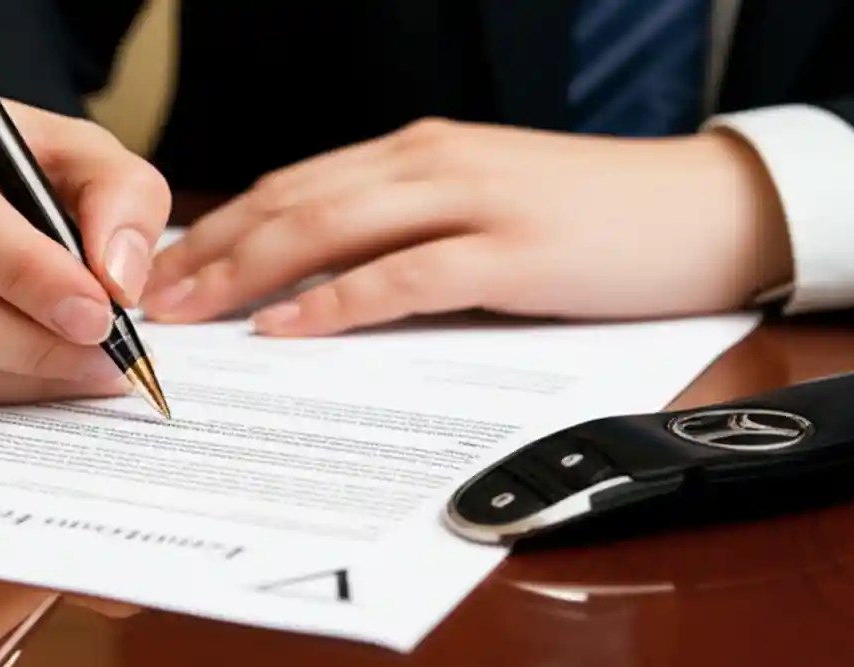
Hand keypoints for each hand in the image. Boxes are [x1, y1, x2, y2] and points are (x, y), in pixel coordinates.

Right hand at [0, 86, 171, 402]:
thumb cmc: (16, 163)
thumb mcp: (84, 153)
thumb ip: (121, 197)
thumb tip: (116, 279)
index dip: (22, 271)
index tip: (96, 313)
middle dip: (25, 339)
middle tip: (101, 356)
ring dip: (13, 375)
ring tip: (86, 370)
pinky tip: (40, 375)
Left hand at [141, 120, 790, 335]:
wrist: (702, 207)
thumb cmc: (586, 216)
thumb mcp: (480, 207)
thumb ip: (404, 229)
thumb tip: (319, 280)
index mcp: (417, 153)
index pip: (293, 186)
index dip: (221, 229)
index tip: (169, 271)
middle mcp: (430, 163)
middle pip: (291, 204)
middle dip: (212, 254)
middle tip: (151, 300)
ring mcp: (470, 202)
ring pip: (330, 230)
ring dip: (250, 273)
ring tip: (192, 315)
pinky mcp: (510, 252)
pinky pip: (403, 276)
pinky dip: (338, 303)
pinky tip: (289, 327)